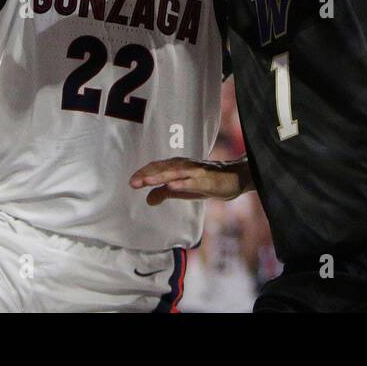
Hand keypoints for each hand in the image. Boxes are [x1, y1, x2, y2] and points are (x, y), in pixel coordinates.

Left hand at [129, 157, 246, 204]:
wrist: (234, 179)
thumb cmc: (206, 183)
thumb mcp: (182, 190)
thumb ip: (165, 193)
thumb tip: (148, 200)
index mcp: (177, 166)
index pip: (157, 167)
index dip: (144, 173)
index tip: (132, 182)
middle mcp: (185, 166)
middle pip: (163, 169)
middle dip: (148, 175)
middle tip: (133, 183)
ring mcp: (196, 172)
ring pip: (175, 173)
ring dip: (160, 177)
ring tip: (147, 181)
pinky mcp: (207, 180)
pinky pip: (192, 181)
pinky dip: (182, 183)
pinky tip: (172, 186)